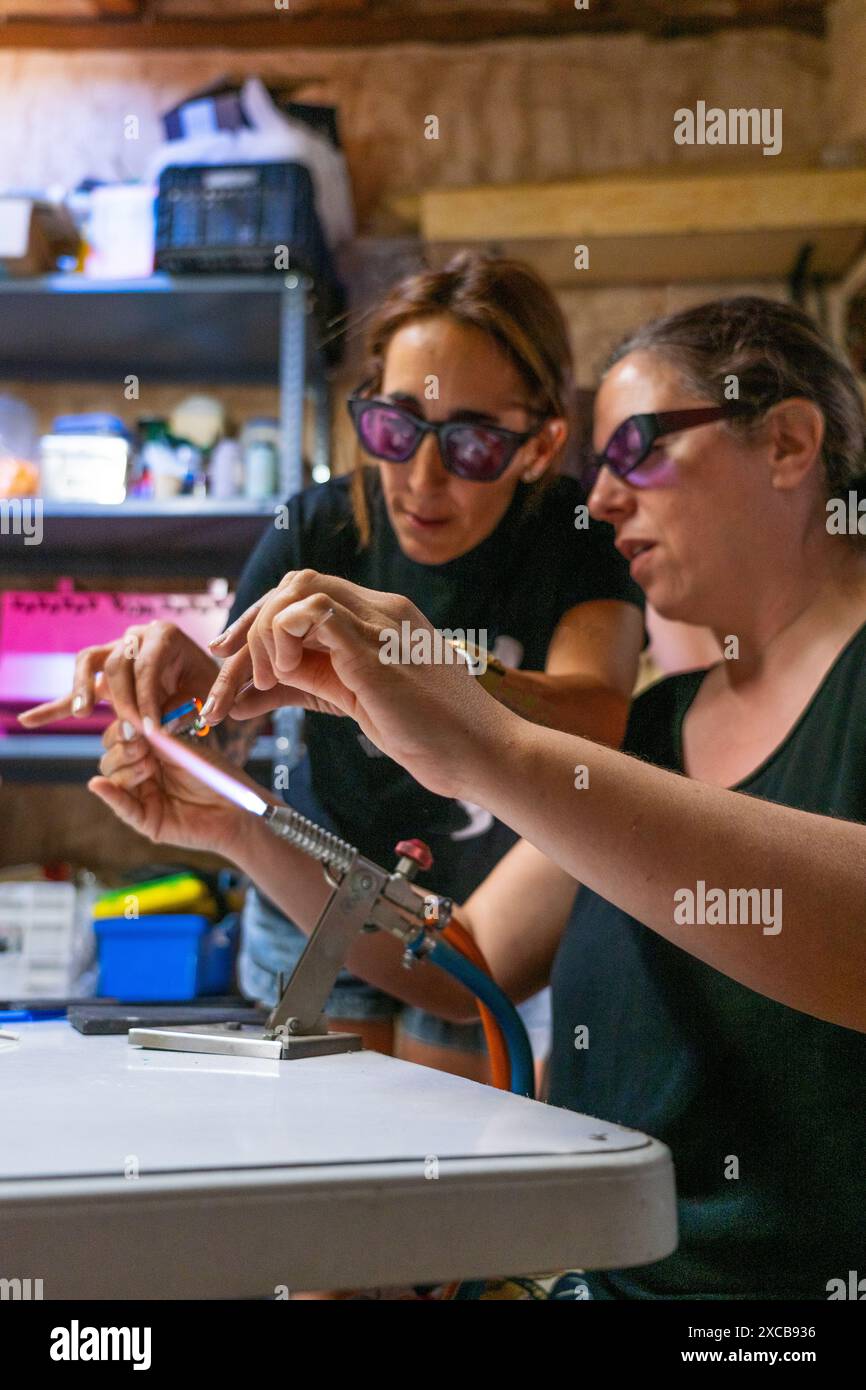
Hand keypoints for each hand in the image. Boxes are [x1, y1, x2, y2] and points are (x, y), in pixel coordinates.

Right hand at [18, 621, 218, 729]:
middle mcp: (136, 636)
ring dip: (80, 688)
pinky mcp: (102, 671)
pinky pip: (76, 684)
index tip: (150, 732)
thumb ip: (203, 706)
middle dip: (120, 701)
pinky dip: (56, 704)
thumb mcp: (212, 694)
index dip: (146, 700)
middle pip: (115, 663)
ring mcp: (115, 649)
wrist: (205, 678)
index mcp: (164, 635)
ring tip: (81, 714)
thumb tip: (186, 721)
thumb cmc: (210, 686)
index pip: (145, 666)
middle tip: (129, 732)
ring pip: (88, 661)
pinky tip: (28, 722)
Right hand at [87, 715, 253, 856]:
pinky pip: (123, 808)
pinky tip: (99, 785)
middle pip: (111, 756)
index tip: (132, 724)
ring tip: (148, 766)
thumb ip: (157, 737)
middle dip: (122, 747)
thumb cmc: (216, 775)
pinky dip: (110, 795)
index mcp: (151, 753)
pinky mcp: (147, 821)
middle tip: (141, 746)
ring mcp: (143, 797)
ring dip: (125, 767)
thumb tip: (128, 717)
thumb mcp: (184, 750)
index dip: (122, 729)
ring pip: (113, 778)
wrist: (238, 807)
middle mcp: (142, 774)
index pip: (121, 736)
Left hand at [201, 570, 507, 799]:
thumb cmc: (433, 736)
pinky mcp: (375, 652)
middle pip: (296, 582)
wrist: (486, 755)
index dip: (262, 617)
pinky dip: (281, 638)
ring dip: (265, 632)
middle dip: (251, 620)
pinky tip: (283, 675)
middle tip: (228, 663)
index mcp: (382, 617)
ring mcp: (380, 626)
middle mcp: (381, 610)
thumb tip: (254, 690)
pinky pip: (311, 613)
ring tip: (270, 679)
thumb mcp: (361, 701)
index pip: (307, 591)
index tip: (233, 654)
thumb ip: (313, 683)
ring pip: (298, 588)